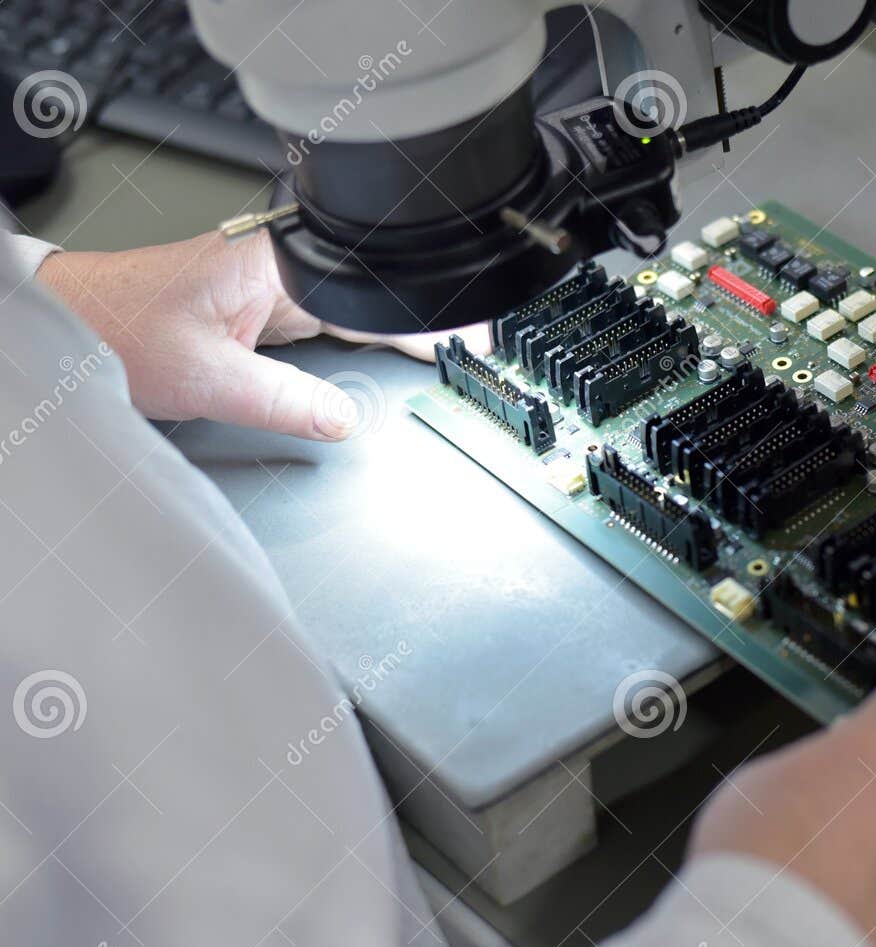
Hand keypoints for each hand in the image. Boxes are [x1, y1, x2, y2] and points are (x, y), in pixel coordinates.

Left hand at [36, 229, 485, 440]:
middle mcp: (278, 267)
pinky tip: (382, 362)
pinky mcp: (262, 308)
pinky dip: (356, 345)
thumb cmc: (117, 327)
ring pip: (353, 313)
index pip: (373, 290)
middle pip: (373, 298)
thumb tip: (344, 422)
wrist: (71, 321)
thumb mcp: (208, 378)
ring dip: (389, 337)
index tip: (468, 339)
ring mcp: (272, 286)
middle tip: (471, 359)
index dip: (426, 318)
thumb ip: (285, 403)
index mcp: (275, 263)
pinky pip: (327, 326)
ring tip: (439, 362)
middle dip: (419, 328)